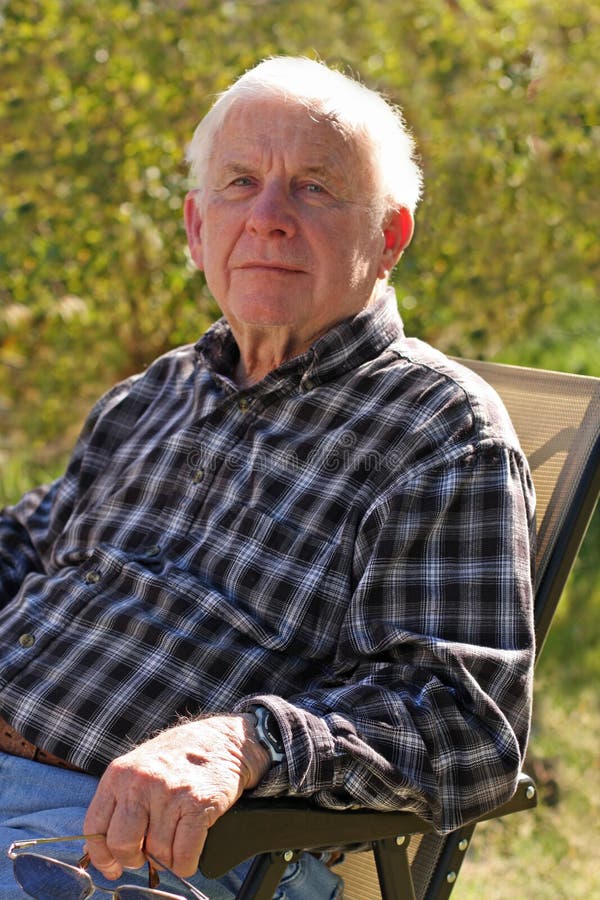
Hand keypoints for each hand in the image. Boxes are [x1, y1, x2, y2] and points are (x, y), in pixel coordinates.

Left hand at [83, 714, 270, 879]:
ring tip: (174, 842)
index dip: (102, 855)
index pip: (94, 827)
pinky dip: (185, 864)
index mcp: (119, 773)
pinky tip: (188, 855)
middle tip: (146, 856)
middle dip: (133, 859)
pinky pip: (184, 855)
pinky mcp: (198, 805)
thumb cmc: (179, 757)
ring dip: (166, 859)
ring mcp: (170, 793)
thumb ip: (120, 801)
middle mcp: (141, 782)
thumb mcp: (140, 767)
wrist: (225, 740)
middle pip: (122, 844)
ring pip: (157, 853)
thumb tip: (102, 849)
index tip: (113, 866)